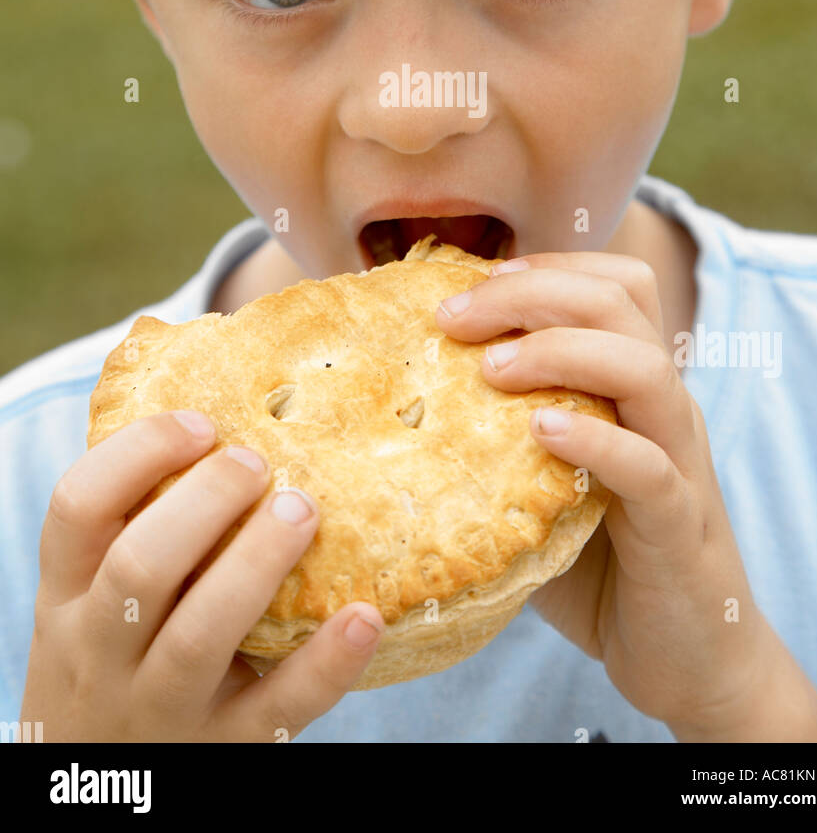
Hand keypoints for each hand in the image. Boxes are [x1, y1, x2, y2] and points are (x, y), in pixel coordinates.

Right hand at [20, 411, 383, 741]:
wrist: (97, 794)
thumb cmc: (114, 661)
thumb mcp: (89, 600)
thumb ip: (134, 526)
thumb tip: (213, 407)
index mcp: (66, 597)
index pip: (76, 509)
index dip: (137, 453)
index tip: (200, 421)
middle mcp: (101, 652)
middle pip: (139, 565)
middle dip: (204, 501)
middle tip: (258, 462)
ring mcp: (161, 710)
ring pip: (198, 635)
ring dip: (256, 564)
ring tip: (304, 509)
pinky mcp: (226, 751)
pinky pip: (277, 708)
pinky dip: (325, 664)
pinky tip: (365, 616)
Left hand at [434, 252, 770, 737]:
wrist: (687, 656)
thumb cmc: (601, 563)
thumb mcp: (544, 481)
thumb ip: (504, 436)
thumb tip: (402, 400)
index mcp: (637, 385)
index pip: (613, 282)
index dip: (545, 266)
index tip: (471, 280)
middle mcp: (665, 407)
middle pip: (622, 301)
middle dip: (532, 291)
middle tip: (453, 316)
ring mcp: (680, 461)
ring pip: (644, 367)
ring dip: (560, 350)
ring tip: (491, 368)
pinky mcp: (680, 525)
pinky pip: (649, 466)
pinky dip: (596, 439)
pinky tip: (541, 431)